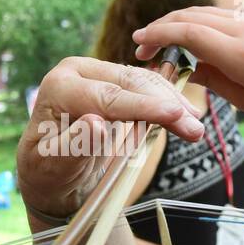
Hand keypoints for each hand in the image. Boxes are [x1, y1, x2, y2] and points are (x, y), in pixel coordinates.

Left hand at [17, 56, 204, 217]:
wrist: (50, 173)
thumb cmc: (48, 173)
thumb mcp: (54, 166)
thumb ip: (74, 145)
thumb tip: (95, 124)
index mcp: (59, 86)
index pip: (109, 96)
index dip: (144, 106)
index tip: (175, 116)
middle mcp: (77, 71)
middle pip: (130, 82)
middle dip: (165, 105)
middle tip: (195, 128)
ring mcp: (96, 73)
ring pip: (142, 81)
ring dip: (172, 102)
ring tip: (196, 126)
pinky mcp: (113, 82)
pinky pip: (146, 87)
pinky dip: (167, 101)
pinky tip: (185, 116)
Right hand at [132, 8, 243, 124]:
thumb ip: (217, 83)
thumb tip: (193, 69)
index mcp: (239, 53)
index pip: (186, 31)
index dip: (157, 34)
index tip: (138, 44)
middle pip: (191, 15)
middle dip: (162, 26)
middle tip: (143, 44)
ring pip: (207, 12)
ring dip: (179, 21)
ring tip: (164, 39)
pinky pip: (223, 16)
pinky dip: (200, 21)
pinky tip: (196, 38)